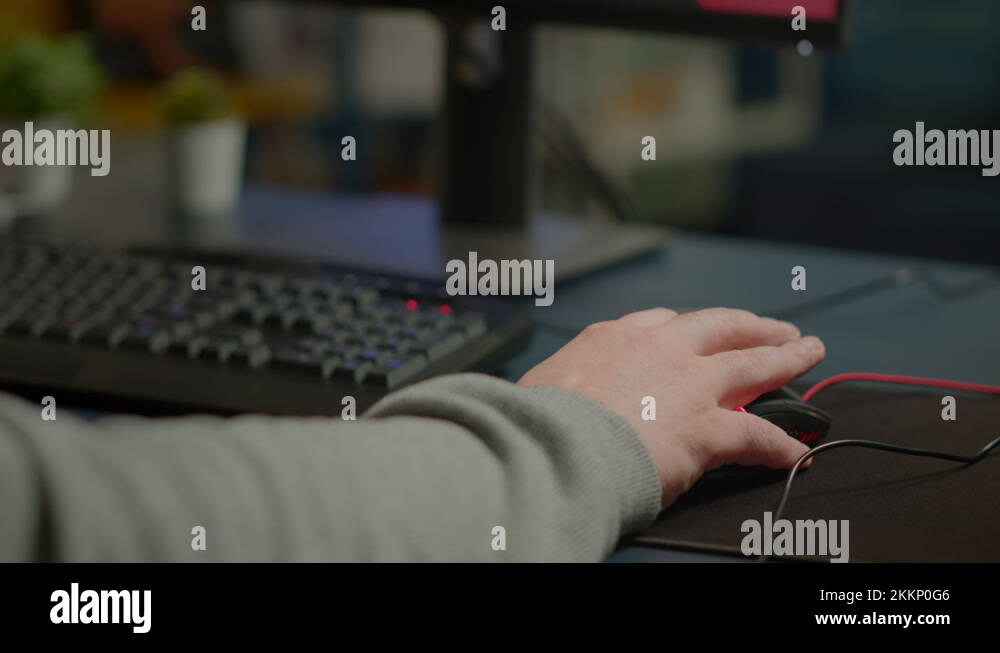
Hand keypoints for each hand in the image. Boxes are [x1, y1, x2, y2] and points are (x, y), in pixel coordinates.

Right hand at [517, 308, 825, 506]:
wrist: (551, 446)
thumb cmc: (537, 422)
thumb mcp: (544, 385)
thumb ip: (563, 384)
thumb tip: (549, 397)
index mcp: (613, 339)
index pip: (663, 323)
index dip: (690, 329)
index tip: (702, 332)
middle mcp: (659, 350)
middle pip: (722, 327)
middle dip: (753, 326)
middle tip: (777, 328)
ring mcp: (689, 384)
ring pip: (754, 363)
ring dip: (787, 357)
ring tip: (808, 352)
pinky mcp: (708, 427)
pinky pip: (758, 434)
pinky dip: (781, 444)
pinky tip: (796, 452)